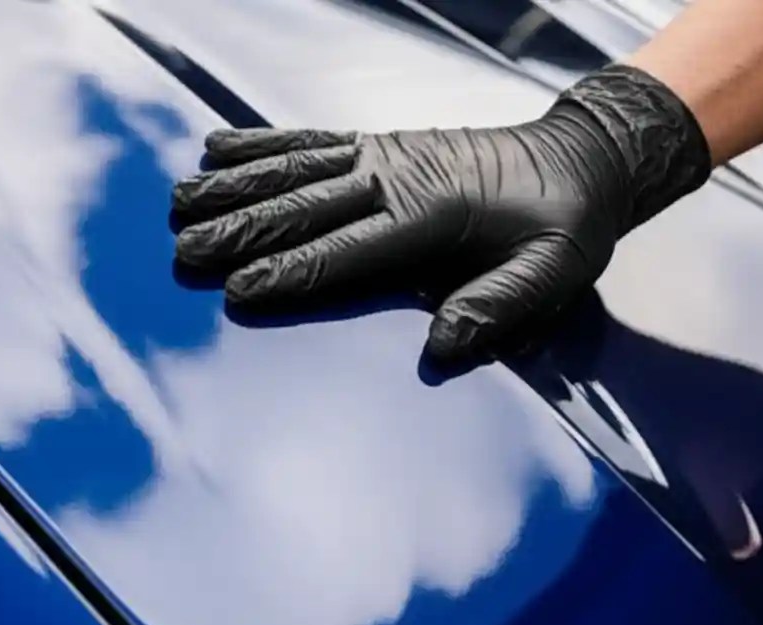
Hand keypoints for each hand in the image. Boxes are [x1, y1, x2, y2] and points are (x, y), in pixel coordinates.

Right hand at [172, 65, 710, 362]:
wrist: (583, 157)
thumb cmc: (566, 224)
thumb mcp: (555, 272)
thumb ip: (499, 306)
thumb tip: (441, 347)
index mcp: (432, 215)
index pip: (346, 248)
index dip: (290, 268)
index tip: (236, 285)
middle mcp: (397, 176)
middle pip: (303, 204)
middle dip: (240, 227)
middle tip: (183, 248)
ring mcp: (384, 153)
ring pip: (295, 167)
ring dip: (235, 184)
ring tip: (179, 199)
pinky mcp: (380, 143)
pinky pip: (311, 138)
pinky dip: (263, 142)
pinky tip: (219, 146)